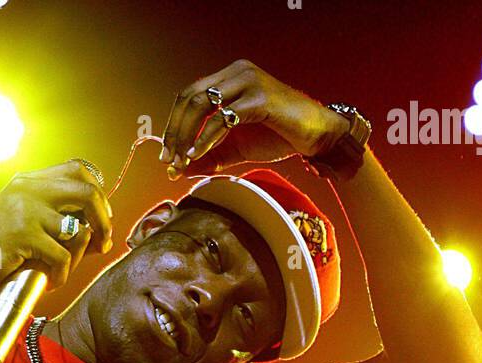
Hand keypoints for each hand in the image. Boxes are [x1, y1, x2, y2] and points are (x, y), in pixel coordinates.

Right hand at [0, 159, 113, 304]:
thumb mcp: (23, 226)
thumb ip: (55, 221)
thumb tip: (99, 234)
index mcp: (27, 182)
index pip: (77, 169)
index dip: (98, 192)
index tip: (101, 218)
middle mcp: (27, 189)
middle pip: (87, 192)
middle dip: (104, 221)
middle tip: (103, 244)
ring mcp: (24, 210)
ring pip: (77, 230)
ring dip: (78, 257)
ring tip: (63, 270)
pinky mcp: (22, 235)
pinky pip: (62, 257)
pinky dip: (61, 275)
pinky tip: (49, 281)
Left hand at [160, 60, 342, 177]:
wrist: (315, 135)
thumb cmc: (278, 136)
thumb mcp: (236, 148)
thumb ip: (210, 155)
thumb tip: (181, 170)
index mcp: (229, 77)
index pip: (189, 95)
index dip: (173, 124)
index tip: (166, 154)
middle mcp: (237, 73)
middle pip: (190, 97)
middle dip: (174, 131)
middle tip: (169, 160)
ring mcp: (248, 81)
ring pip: (202, 105)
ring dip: (186, 136)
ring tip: (181, 161)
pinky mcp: (259, 98)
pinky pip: (223, 119)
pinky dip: (206, 139)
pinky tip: (198, 155)